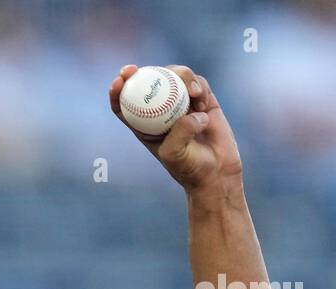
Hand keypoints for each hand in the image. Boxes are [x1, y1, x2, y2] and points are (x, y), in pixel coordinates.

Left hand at [109, 64, 243, 192]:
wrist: (217, 172)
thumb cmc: (189, 167)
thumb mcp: (175, 154)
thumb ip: (179, 132)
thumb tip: (190, 112)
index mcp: (144, 125)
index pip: (124, 104)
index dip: (118, 90)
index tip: (120, 80)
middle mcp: (160, 111)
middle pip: (148, 83)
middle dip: (141, 71)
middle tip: (137, 70)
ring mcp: (182, 103)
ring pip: (175, 76)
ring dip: (181, 77)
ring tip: (194, 94)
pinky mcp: (203, 100)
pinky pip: (198, 83)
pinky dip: (199, 87)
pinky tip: (202, 100)